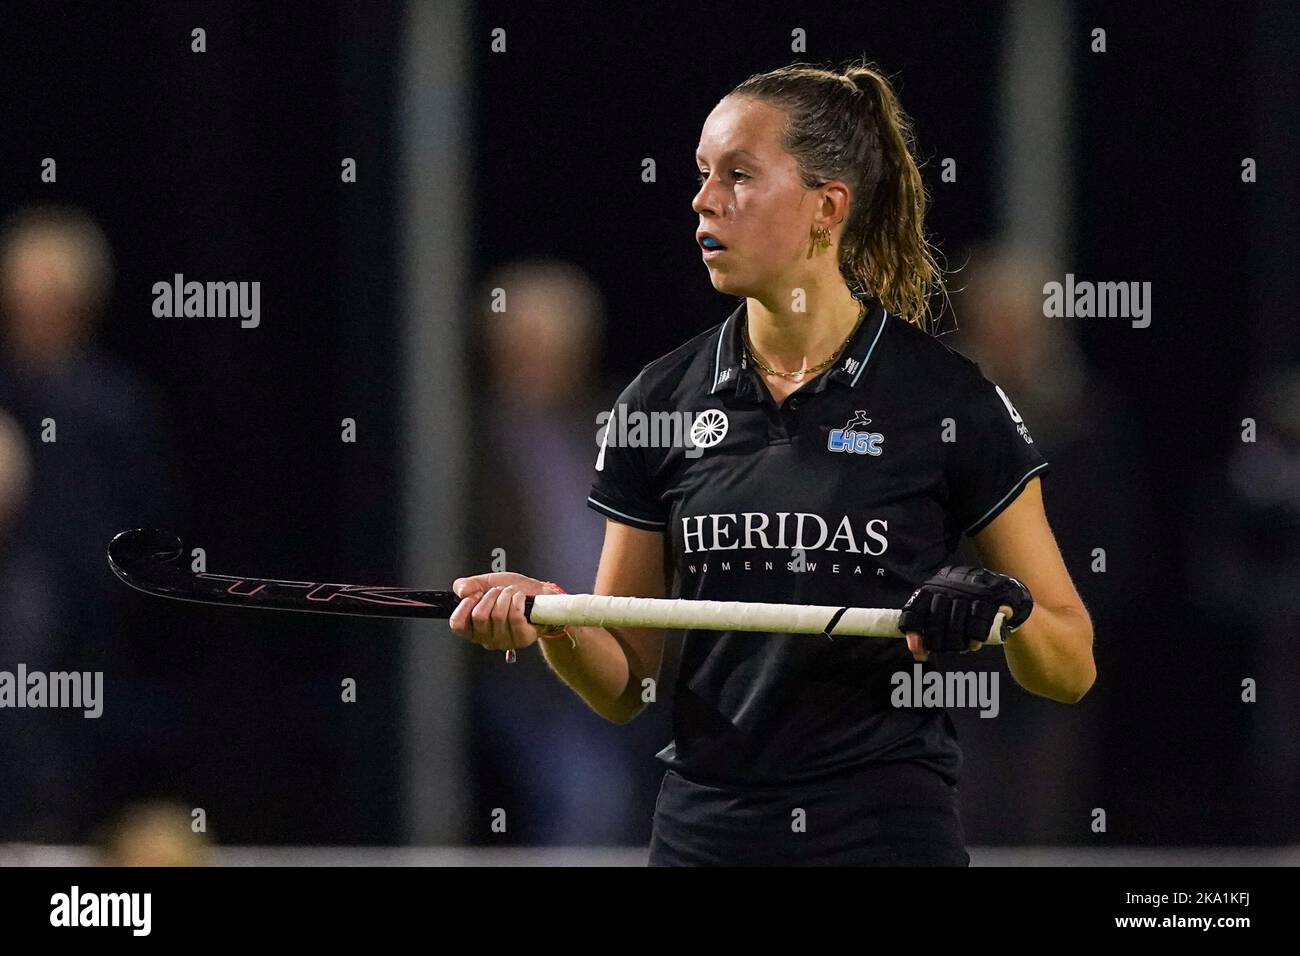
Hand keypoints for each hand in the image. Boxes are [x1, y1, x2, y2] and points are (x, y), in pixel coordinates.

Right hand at [448, 572, 559, 656]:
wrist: (540, 595)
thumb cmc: (514, 591)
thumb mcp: (488, 582)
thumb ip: (469, 584)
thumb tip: (460, 590)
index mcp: (474, 627)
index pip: (458, 624)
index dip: (465, 605)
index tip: (476, 594)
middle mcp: (487, 638)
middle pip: (478, 616)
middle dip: (491, 595)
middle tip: (499, 591)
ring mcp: (505, 641)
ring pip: (498, 615)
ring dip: (507, 596)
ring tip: (512, 594)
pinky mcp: (522, 639)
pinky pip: (515, 617)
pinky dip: (519, 600)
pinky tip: (522, 599)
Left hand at [898, 565, 1032, 660]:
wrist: (1004, 588)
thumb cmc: (967, 603)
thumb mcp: (946, 606)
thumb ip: (930, 627)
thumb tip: (917, 652)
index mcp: (933, 587)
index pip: (916, 609)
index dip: (913, 632)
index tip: (918, 651)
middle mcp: (949, 587)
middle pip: (936, 622)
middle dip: (937, 644)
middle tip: (943, 651)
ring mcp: (969, 592)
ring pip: (956, 627)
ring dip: (957, 644)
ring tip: (960, 648)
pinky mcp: (990, 600)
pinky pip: (977, 626)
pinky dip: (974, 640)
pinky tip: (974, 644)